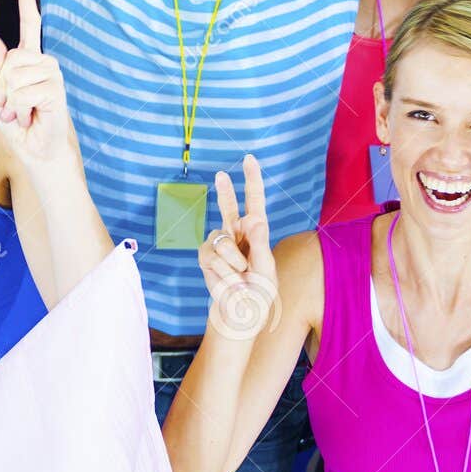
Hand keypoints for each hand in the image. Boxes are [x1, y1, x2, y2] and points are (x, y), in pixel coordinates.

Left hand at [0, 0, 72, 162]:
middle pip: (10, 58)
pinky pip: (23, 92)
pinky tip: (29, 117)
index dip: (27, 2)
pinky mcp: (56, 89)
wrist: (35, 150)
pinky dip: (18, 110)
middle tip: (8, 107)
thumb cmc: (17, 123)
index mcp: (28, 60)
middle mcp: (42, 62)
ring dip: (9, 101)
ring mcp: (51, 74)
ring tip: (20, 112)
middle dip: (0, 87)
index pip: (30, 26)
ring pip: (14, 75)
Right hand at [199, 154, 277, 339]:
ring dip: (233, 264)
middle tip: (220, 174)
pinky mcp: (205, 255)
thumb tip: (253, 219)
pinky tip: (229, 281)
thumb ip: (259, 244)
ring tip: (241, 278)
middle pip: (228, 206)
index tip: (248, 158)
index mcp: (256, 233)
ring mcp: (219, 243)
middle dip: (225, 191)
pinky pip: (212, 257)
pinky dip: (223, 272)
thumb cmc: (258, 292)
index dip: (252, 180)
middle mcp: (236, 234)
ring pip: (222, 242)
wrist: (239, 313)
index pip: (254, 202)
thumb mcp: (266, 269)